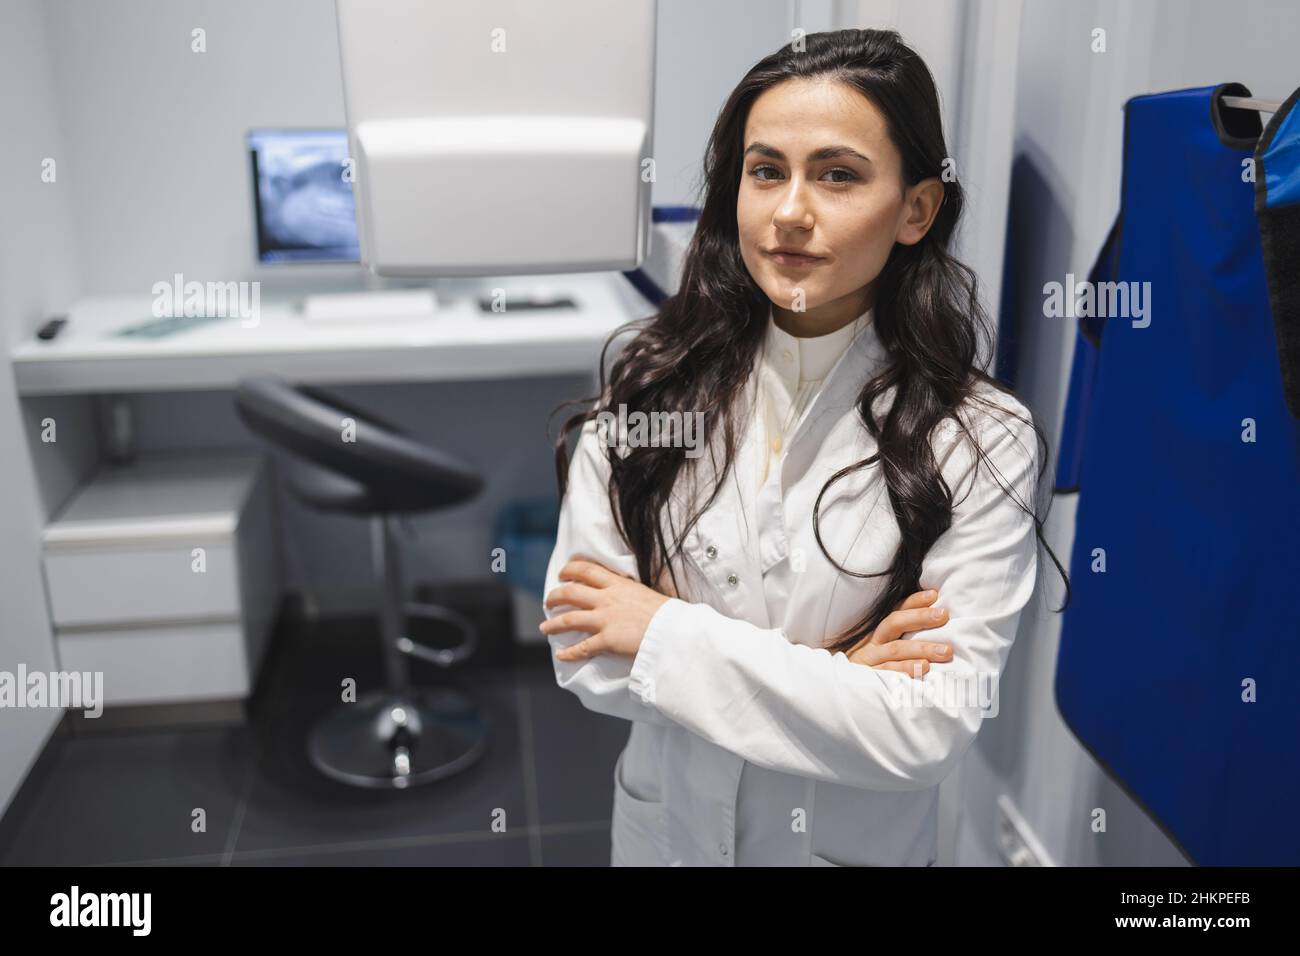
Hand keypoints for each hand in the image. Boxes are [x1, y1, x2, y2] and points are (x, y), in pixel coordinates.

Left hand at [540, 559, 669, 660]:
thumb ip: (628, 592)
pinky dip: (570, 653)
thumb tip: (624, 593)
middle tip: (548, 602)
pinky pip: (583, 647)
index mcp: (618, 584)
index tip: (562, 573)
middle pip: (570, 592)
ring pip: (569, 619)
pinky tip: (562, 656)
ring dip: (553, 625)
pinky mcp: (607, 640)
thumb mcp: (645, 592)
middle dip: (555, 597)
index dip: (570, 570)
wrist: (676, 631)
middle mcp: (607, 599)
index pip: (587, 570)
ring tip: (545, 629)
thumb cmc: (667, 613)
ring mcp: (605, 620)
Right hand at [846, 589, 951, 677]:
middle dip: (920, 617)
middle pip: (894, 624)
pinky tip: (922, 670)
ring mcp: (869, 661)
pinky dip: (905, 670)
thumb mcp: (879, 652)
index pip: (896, 611)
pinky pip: (888, 673)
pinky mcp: (868, 680)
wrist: (837, 693)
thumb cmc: (868, 671)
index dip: (914, 601)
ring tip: (945, 651)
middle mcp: (872, 644)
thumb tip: (933, 625)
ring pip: (895, 650)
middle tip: (944, 615)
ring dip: (921, 648)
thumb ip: (902, 641)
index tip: (934, 595)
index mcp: (877, 634)